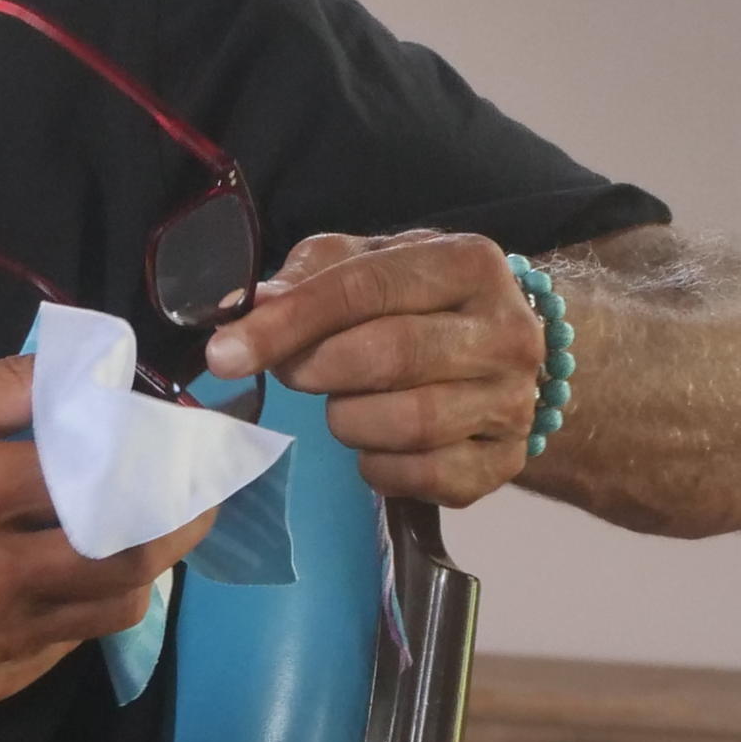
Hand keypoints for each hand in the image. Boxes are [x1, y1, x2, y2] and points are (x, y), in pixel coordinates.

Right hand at [0, 358, 206, 711]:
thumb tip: (88, 374)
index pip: (99, 477)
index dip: (155, 457)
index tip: (184, 442)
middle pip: (126, 558)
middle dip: (178, 526)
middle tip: (197, 502)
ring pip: (105, 615)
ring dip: (136, 575)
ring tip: (139, 544)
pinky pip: (56, 654)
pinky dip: (76, 617)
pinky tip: (64, 585)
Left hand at [198, 230, 546, 505]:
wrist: (500, 353)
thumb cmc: (417, 301)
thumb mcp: (365, 264)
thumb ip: (306, 279)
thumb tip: (247, 310)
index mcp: (468, 263)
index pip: (367, 289)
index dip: (289, 323)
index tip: (225, 354)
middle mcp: (506, 330)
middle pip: (391, 356)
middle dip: (317, 370)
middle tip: (291, 374)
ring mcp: (515, 400)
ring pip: (409, 423)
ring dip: (349, 420)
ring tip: (343, 404)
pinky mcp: (508, 460)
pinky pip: (426, 478)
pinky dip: (380, 467)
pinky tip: (374, 445)